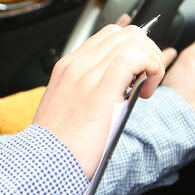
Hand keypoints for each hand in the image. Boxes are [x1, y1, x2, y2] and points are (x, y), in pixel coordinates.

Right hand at [34, 23, 165, 177]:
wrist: (44, 162)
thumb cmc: (57, 146)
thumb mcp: (66, 110)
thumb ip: (85, 94)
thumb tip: (114, 91)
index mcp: (67, 68)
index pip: (108, 37)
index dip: (131, 49)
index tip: (137, 72)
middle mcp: (77, 65)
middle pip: (124, 33)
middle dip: (146, 51)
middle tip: (147, 79)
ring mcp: (88, 74)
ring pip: (133, 40)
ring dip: (151, 61)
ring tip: (146, 89)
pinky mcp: (103, 88)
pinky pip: (136, 57)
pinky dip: (151, 68)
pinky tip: (146, 91)